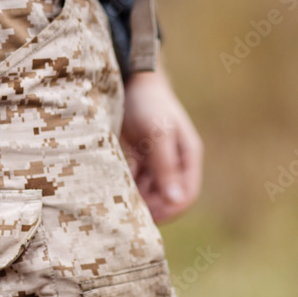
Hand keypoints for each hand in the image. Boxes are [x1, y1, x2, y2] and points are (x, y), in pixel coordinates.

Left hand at [120, 69, 202, 223]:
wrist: (129, 79)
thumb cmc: (149, 103)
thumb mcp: (157, 134)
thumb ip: (165, 166)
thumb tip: (176, 201)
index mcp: (187, 157)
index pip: (186, 196)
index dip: (169, 210)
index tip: (146, 218)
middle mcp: (174, 163)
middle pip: (165, 198)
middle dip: (148, 205)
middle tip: (125, 209)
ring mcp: (155, 161)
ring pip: (147, 191)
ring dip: (134, 196)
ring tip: (115, 194)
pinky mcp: (137, 158)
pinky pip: (132, 180)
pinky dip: (124, 183)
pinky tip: (110, 181)